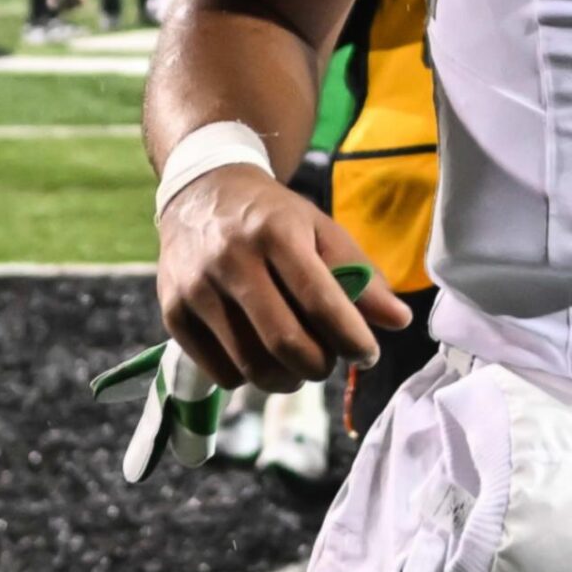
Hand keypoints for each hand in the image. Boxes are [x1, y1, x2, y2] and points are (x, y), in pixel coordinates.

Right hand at [156, 164, 411, 392]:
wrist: (201, 191)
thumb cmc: (272, 215)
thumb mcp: (321, 228)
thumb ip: (360, 274)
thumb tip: (399, 322)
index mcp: (276, 233)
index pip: (320, 300)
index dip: (351, 337)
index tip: (369, 354)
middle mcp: (232, 259)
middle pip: (284, 341)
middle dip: (320, 365)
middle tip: (330, 363)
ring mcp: (197, 288)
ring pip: (250, 364)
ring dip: (287, 379)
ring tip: (300, 366)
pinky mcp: (172, 312)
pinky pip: (219, 371)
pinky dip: (248, 378)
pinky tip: (261, 358)